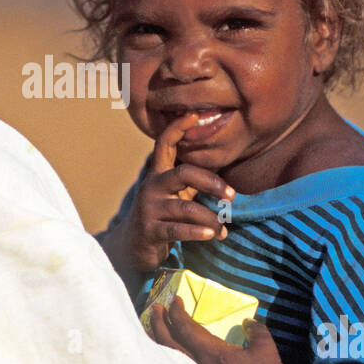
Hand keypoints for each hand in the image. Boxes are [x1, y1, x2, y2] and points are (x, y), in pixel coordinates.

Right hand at [104, 113, 234, 274]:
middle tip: (232, 195)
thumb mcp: (173, 195)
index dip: (178, 128)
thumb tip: (226, 167)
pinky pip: (177, 230)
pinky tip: (213, 235)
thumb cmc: (161, 217)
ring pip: (185, 208)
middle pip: (183, 173)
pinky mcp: (150, 231)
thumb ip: (191, 181)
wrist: (131, 248)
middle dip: (211, 182)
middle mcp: (151, 187)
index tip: (195, 115)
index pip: (165, 144)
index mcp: (158, 174)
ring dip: (210, 218)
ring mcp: (149, 209)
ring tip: (224, 229)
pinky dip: (198, 232)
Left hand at [149, 296, 290, 363]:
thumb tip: (249, 322)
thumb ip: (256, 331)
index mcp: (211, 354)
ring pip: (169, 360)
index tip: (173, 300)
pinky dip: (168, 360)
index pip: (185, 329)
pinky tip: (168, 358)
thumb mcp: (265, 349)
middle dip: (158, 324)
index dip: (176, 312)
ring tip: (152, 330)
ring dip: (159, 342)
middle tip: (154, 308)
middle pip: (168, 343)